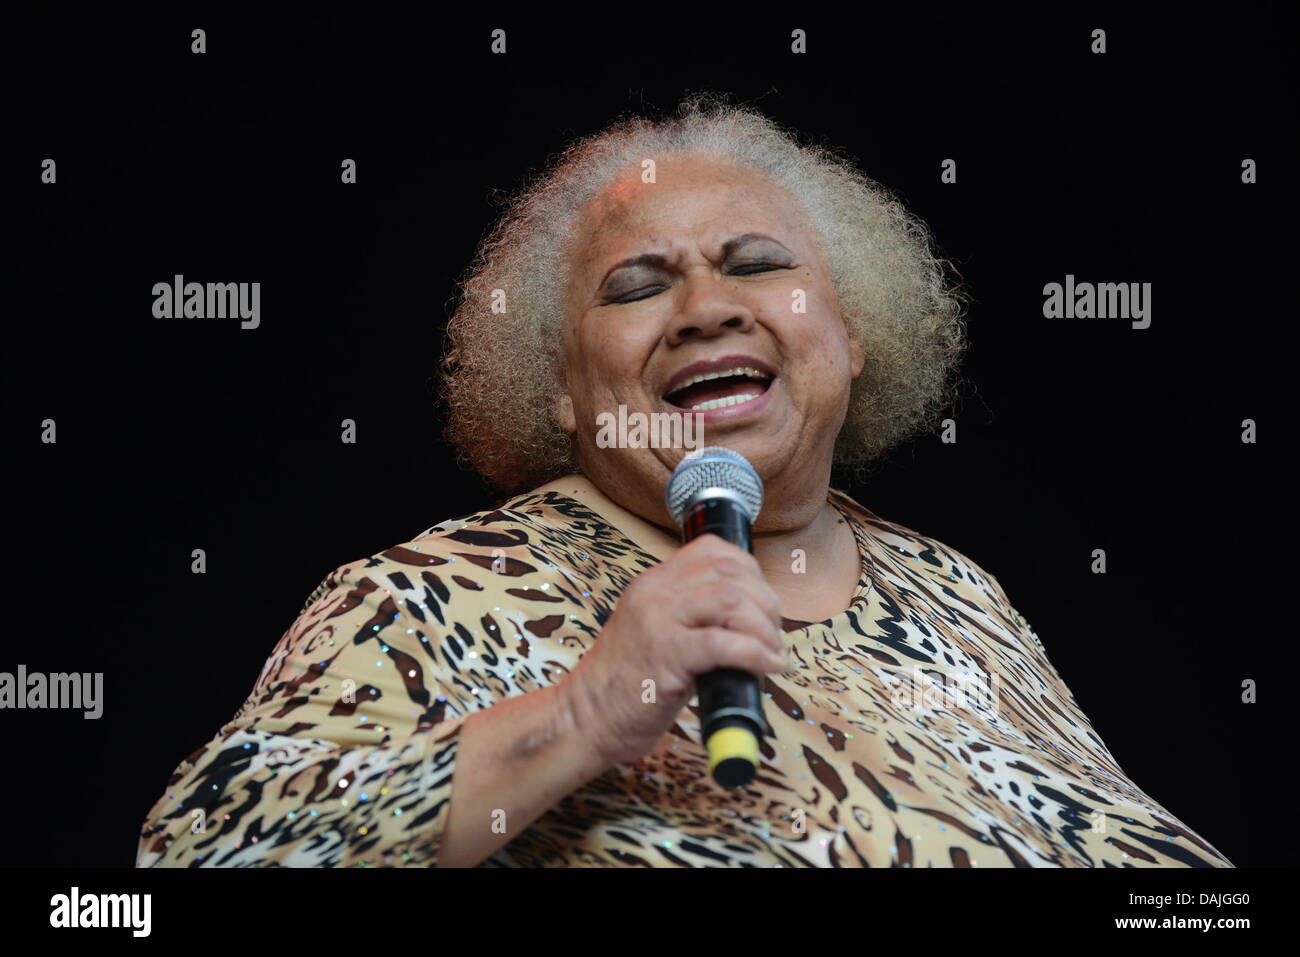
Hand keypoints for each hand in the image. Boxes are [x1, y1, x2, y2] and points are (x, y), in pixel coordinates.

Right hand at [563, 534, 785, 769]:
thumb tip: (749, 622)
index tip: (762, 604)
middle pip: (731, 573)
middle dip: (766, 604)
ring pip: (732, 600)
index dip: (752, 573)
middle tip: (772, 637)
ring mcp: (658, 621)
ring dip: (764, 629)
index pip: (713, 550)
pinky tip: (765, 669)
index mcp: (654, 583)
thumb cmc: (625, 687)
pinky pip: (723, 643)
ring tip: (770, 654)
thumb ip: (692, 619)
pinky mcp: (665, 655)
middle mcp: (655, 592)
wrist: (582, 719)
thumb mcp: (656, 634)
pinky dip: (755, 654)